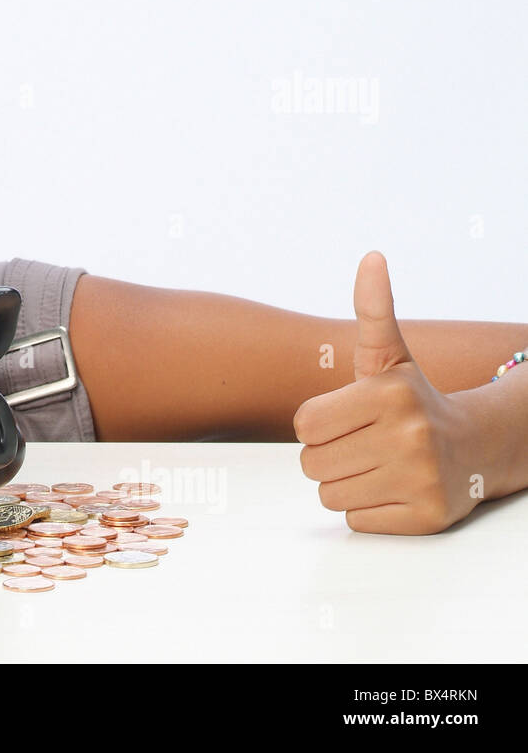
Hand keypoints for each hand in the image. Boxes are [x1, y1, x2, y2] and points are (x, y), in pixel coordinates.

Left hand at [293, 251, 479, 533]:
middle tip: (365, 441)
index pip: (303, 427)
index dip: (318, 424)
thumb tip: (372, 257)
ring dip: (346, 483)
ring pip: (328, 495)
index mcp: (389, 393)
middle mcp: (409, 436)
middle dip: (330, 454)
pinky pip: (354, 521)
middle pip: (312, 464)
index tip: (349, 416)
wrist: (475, 445)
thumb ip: (372, 310)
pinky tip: (395, 487)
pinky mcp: (426, 519)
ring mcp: (421, 480)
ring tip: (379, 463)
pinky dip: (367, 509)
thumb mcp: (388, 355)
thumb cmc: (411, 400)